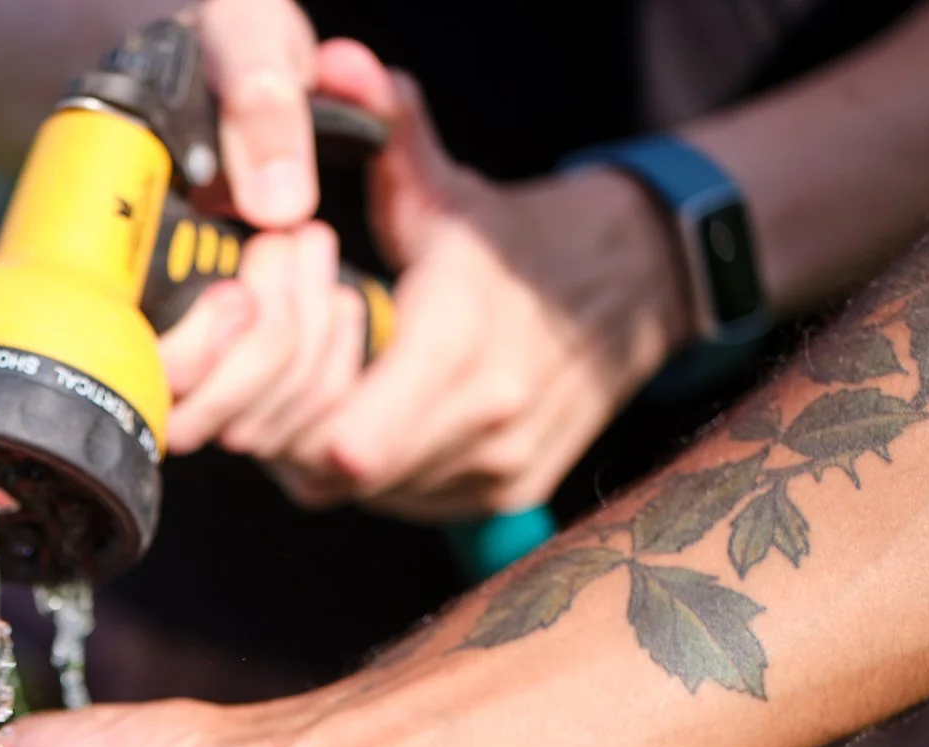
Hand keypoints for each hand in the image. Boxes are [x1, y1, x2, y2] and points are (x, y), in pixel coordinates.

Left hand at [163, 44, 693, 519]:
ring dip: (323, 443)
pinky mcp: (501, 496)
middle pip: (329, 473)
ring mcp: (494, 468)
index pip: (344, 442)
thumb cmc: (520, 241)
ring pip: (356, 495)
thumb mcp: (451, 190)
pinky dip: (373, 465)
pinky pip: (400, 501)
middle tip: (301, 362)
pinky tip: (378, 405)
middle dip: (291, 422)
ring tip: (343, 375)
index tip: (291, 349)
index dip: (290, 403)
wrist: (638, 285)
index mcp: (462, 343)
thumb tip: (339, 63)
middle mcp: (485, 421)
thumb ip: (391, 136)